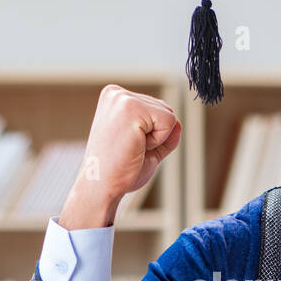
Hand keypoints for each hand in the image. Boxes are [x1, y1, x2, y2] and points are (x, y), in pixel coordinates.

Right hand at [60, 85, 181, 228]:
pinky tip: (137, 146)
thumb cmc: (118, 171)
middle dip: (156, 135)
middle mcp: (117, 93)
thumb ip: (164, 134)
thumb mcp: (146, 147)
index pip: (156, 109)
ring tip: (132, 147)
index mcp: (115, 99)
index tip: (129, 145)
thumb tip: (179, 123)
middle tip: (131, 148)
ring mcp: (123, 98)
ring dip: (157, 139)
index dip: (152, 134)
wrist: (101, 186)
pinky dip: (159, 140)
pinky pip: (169, 121)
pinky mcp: (131, 108)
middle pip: (165, 109)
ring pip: (169, 115)